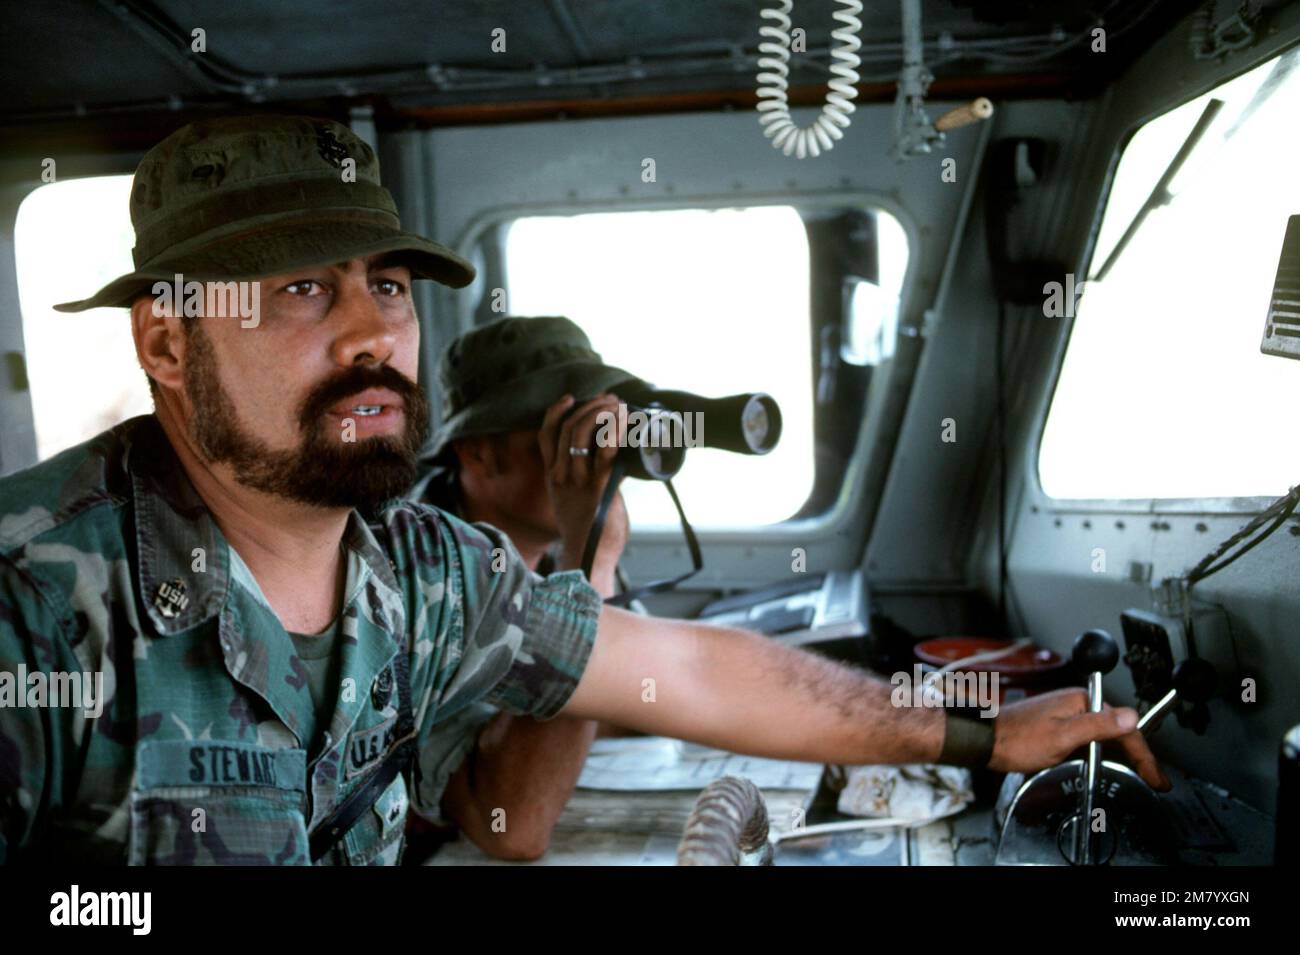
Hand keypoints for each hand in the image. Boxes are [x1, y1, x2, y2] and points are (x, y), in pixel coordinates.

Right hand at [538, 393, 628, 593]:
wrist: (590, 555)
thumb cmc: (588, 529)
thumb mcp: (572, 501)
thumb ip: (579, 479)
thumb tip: (601, 459)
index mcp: (553, 476)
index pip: (546, 435)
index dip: (555, 412)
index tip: (571, 398)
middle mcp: (561, 475)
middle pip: (568, 428)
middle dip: (590, 406)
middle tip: (609, 398)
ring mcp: (579, 480)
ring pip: (583, 432)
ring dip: (603, 413)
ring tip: (620, 406)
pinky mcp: (599, 486)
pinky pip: (606, 450)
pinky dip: (616, 430)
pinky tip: (625, 421)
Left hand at [989, 688, 1169, 790]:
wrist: (985, 741)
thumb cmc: (1015, 738)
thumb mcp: (1062, 735)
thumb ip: (1098, 726)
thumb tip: (1130, 716)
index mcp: (1082, 702)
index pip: (1125, 728)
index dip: (1145, 755)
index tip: (1156, 776)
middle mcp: (1077, 705)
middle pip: (1118, 733)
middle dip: (1139, 758)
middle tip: (1155, 781)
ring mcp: (1068, 716)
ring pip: (1106, 738)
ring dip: (1124, 758)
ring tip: (1142, 777)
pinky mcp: (1060, 728)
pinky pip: (1091, 742)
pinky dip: (1105, 756)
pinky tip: (1110, 768)